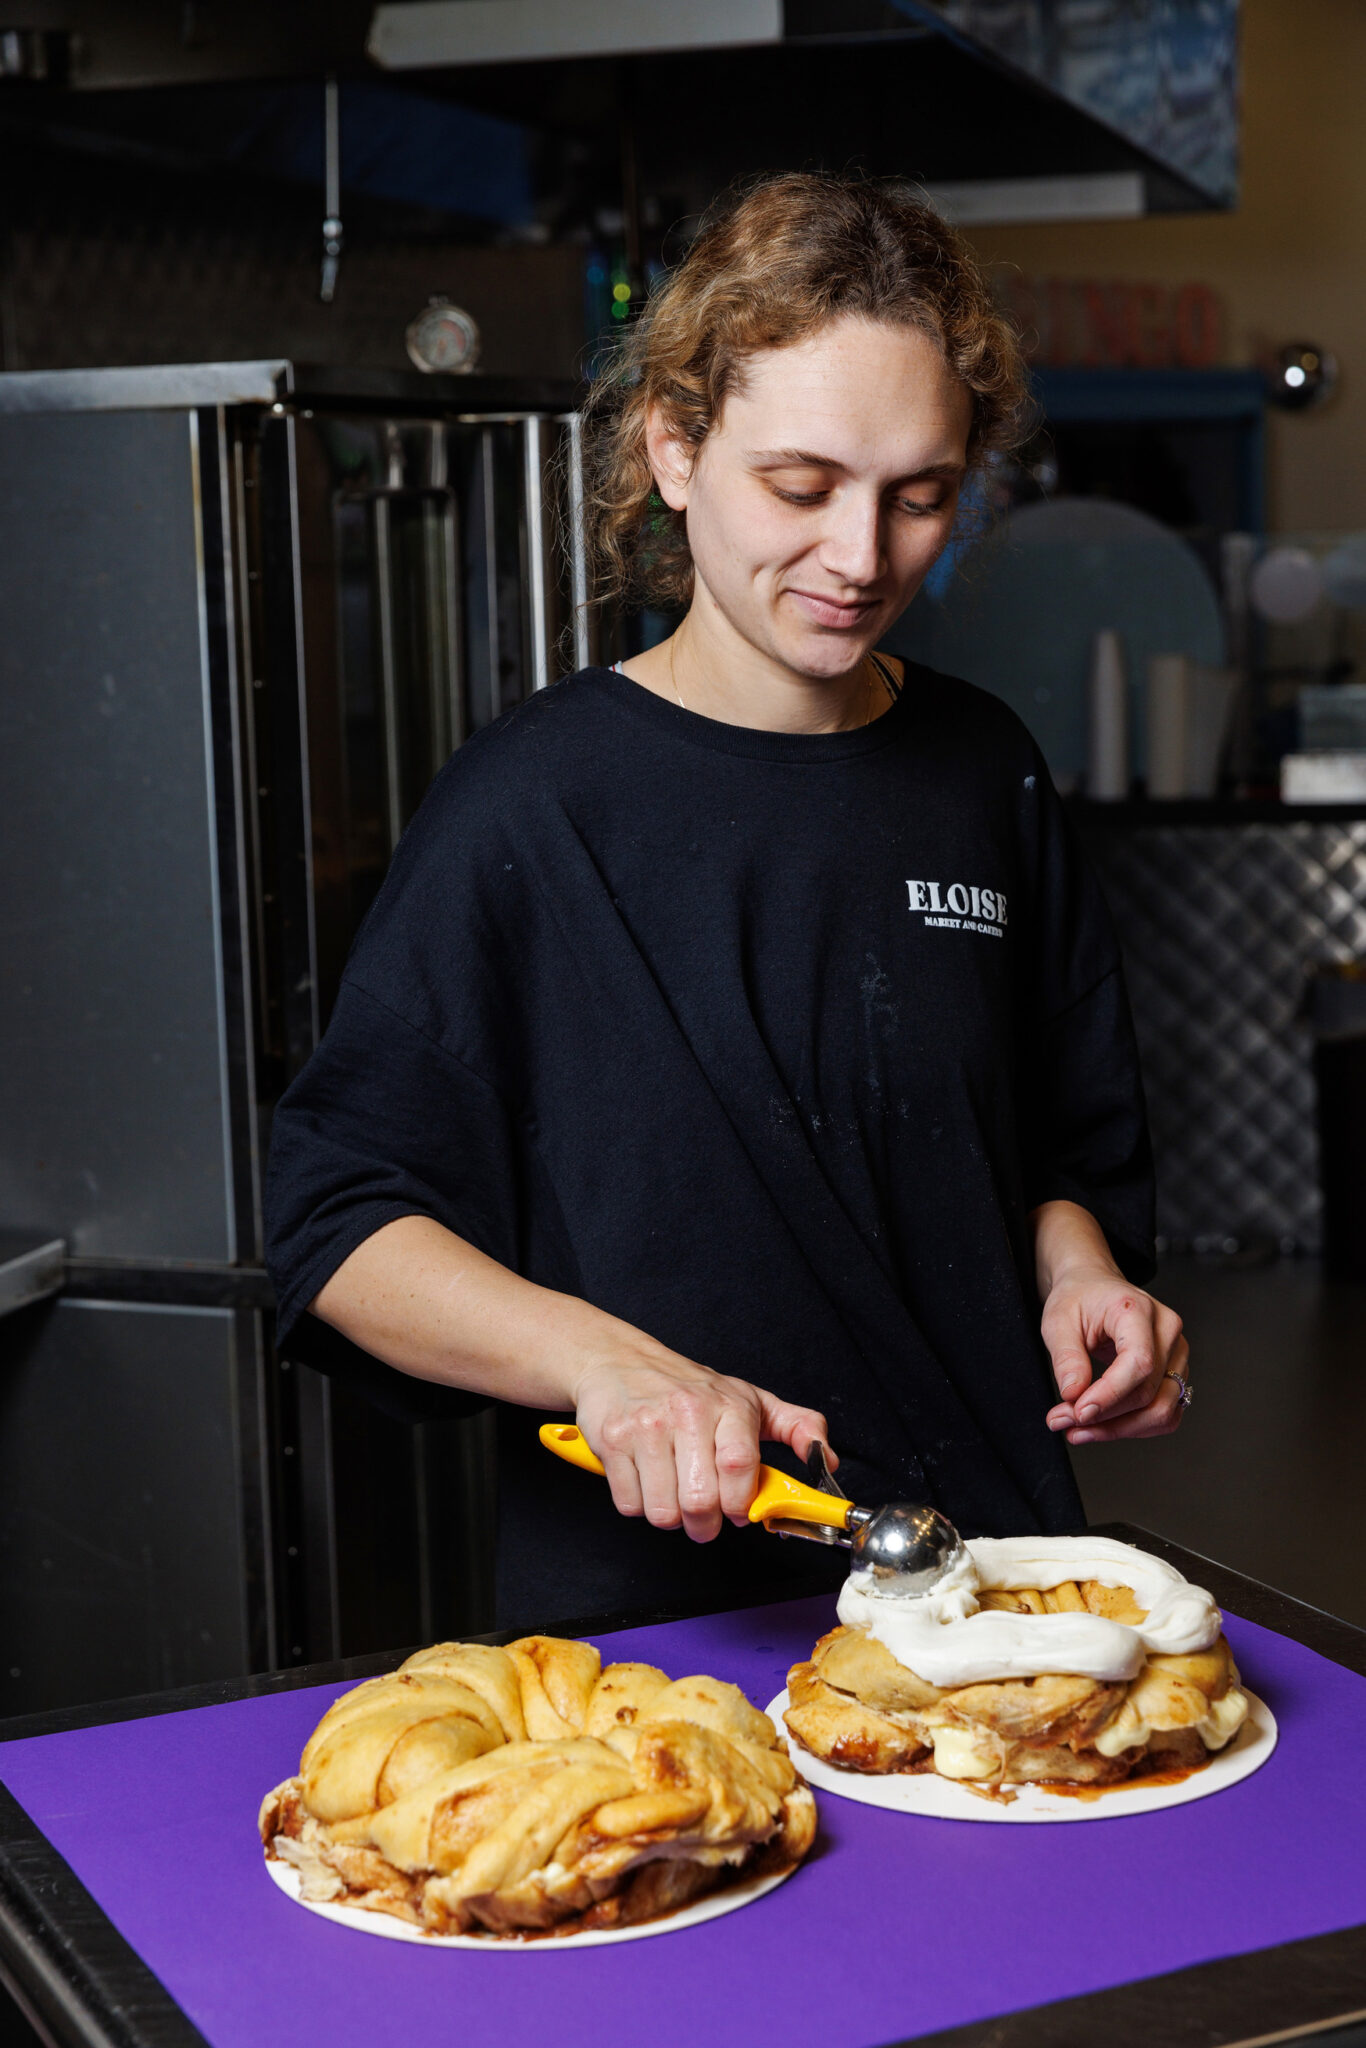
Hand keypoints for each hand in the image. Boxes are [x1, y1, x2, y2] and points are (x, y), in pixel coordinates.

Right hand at [572, 1339, 832, 1543]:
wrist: (618, 1361)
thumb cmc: (688, 1387)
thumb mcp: (750, 1399)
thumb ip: (797, 1427)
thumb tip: (826, 1458)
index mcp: (728, 1405)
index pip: (739, 1467)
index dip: (739, 1503)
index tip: (738, 1511)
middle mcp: (687, 1412)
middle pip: (700, 1501)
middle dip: (704, 1524)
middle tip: (704, 1515)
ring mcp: (646, 1427)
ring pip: (663, 1512)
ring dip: (670, 1516)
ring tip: (673, 1491)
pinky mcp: (612, 1442)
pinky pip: (630, 1505)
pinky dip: (638, 1504)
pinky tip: (646, 1479)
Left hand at [1041, 1264, 1188, 1444]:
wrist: (1093, 1287)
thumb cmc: (1079, 1298)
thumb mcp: (1057, 1320)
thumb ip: (1066, 1357)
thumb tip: (1073, 1395)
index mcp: (1137, 1310)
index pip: (1138, 1362)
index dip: (1109, 1395)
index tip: (1077, 1412)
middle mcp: (1167, 1330)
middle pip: (1148, 1392)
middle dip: (1104, 1417)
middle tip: (1061, 1420)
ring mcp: (1176, 1353)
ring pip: (1161, 1410)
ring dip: (1119, 1429)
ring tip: (1078, 1430)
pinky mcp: (1175, 1372)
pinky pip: (1165, 1413)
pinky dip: (1134, 1427)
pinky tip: (1103, 1426)